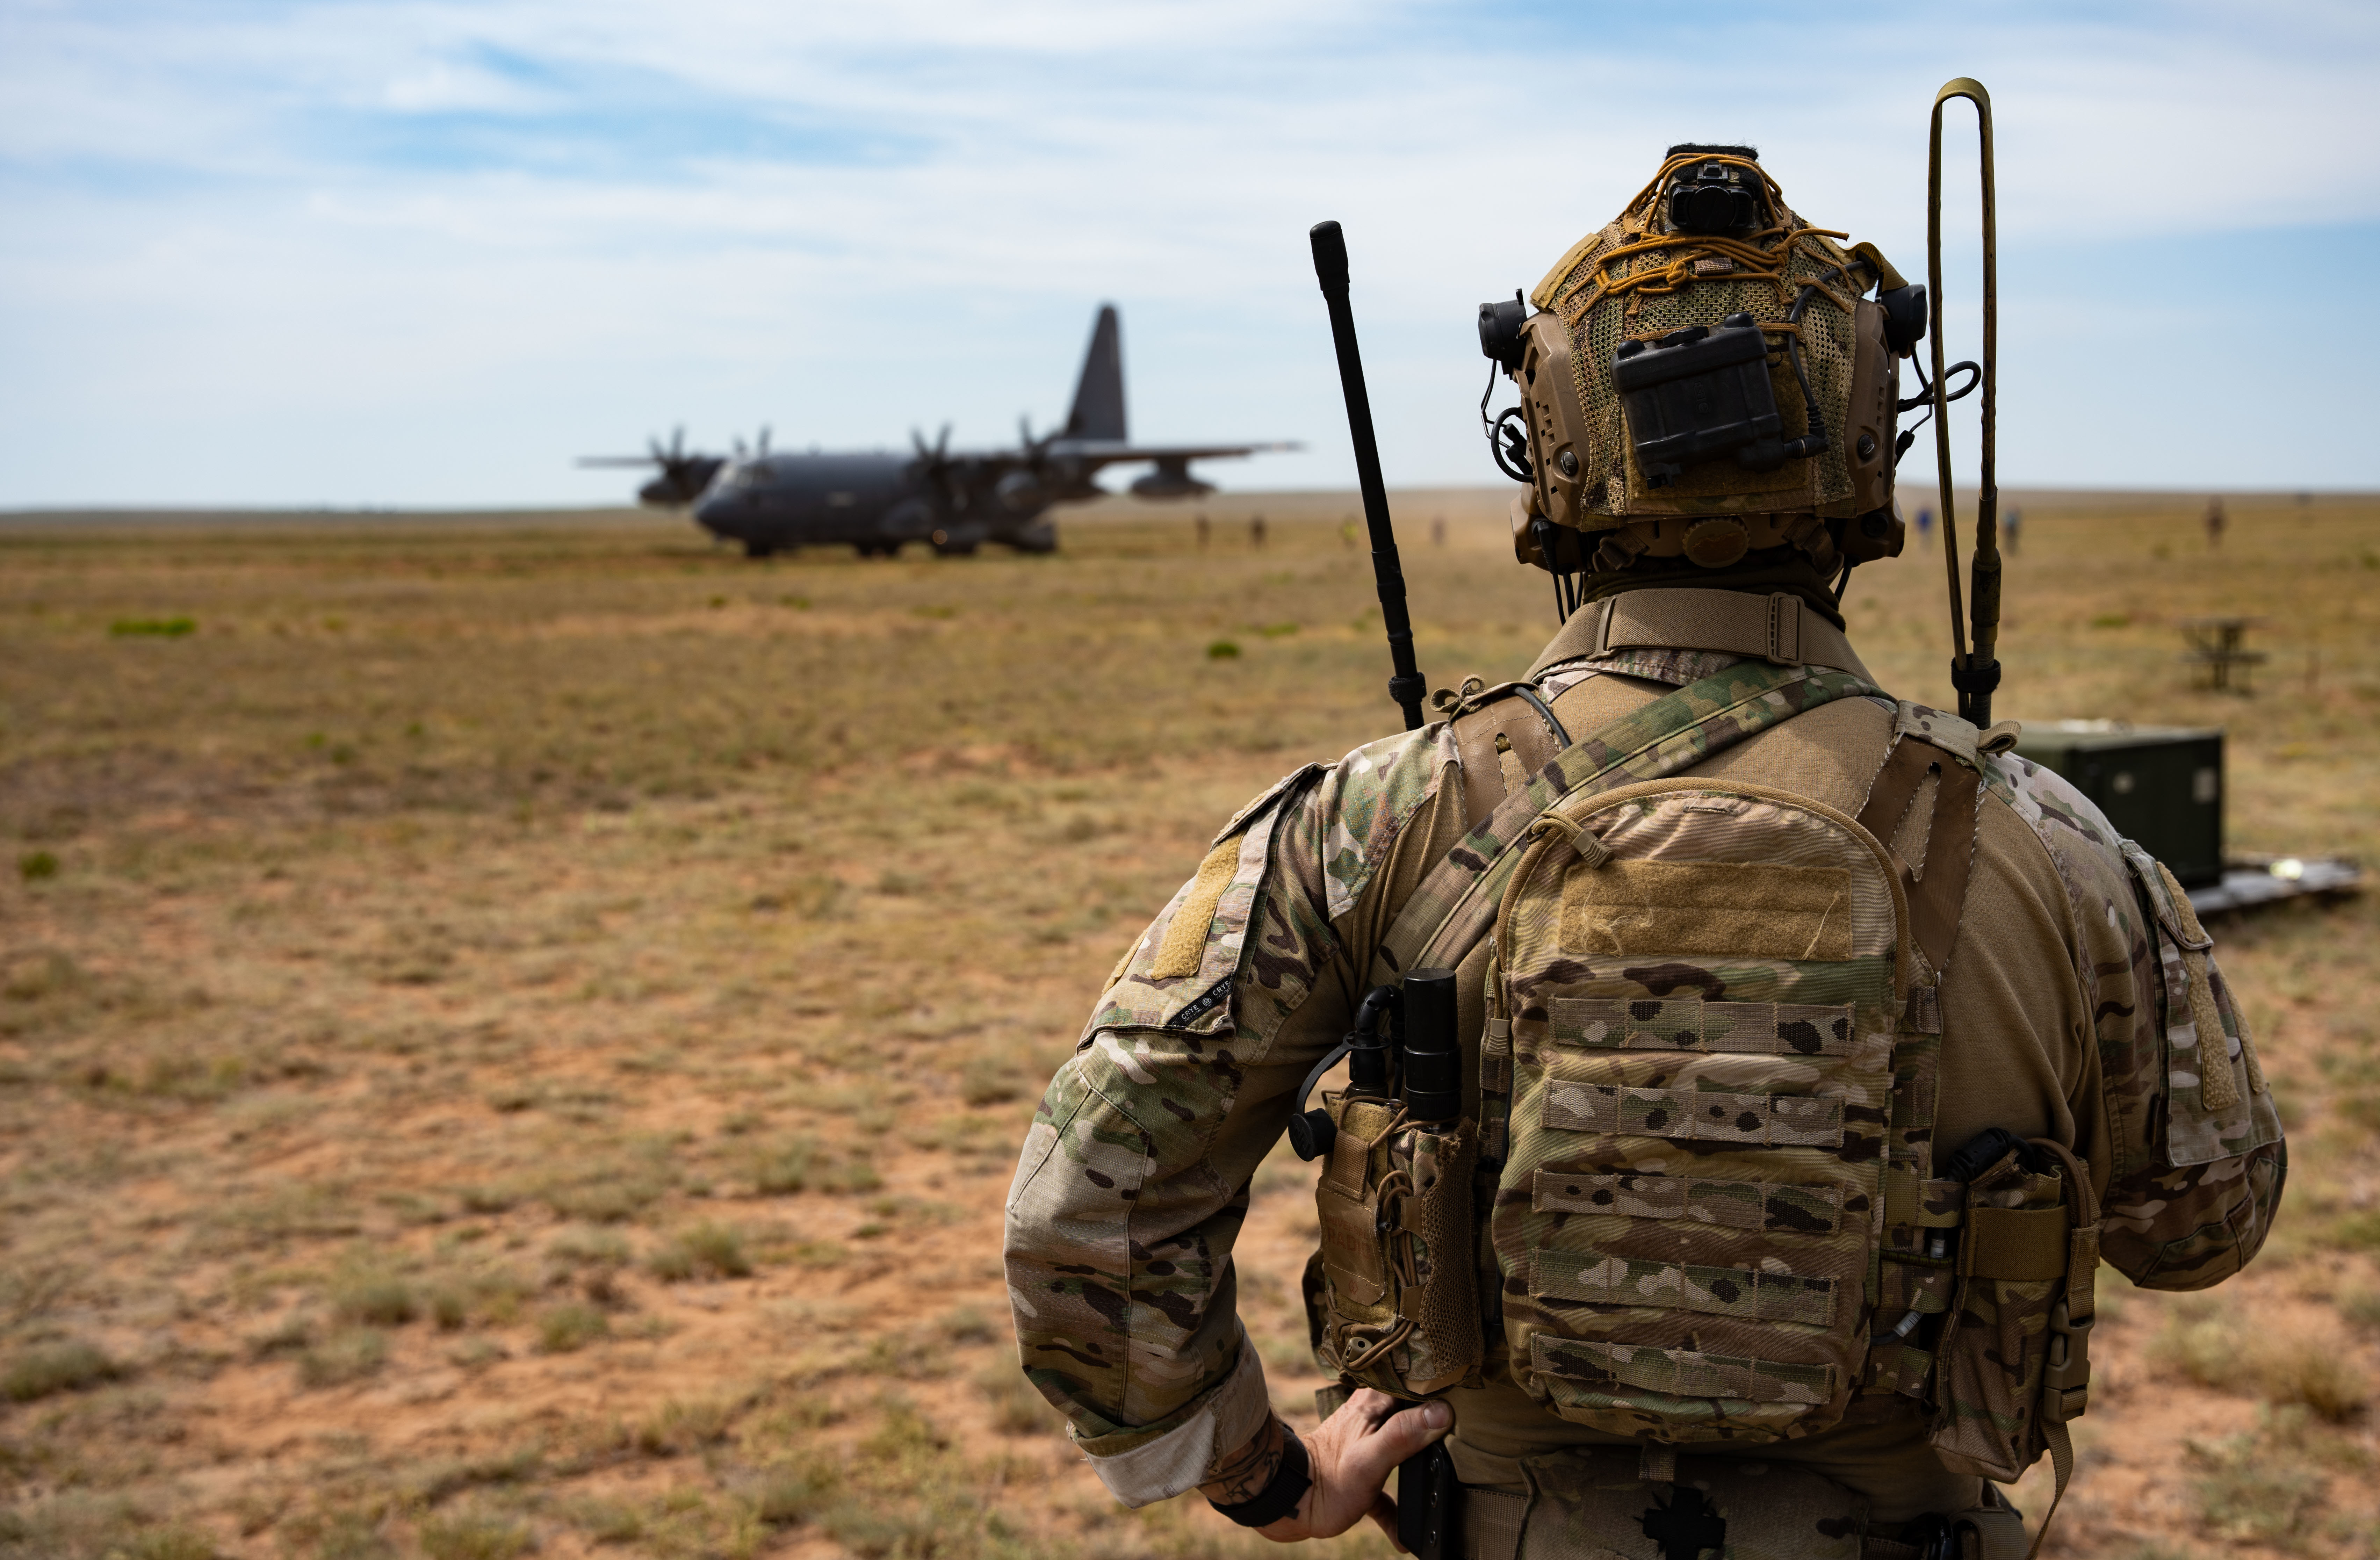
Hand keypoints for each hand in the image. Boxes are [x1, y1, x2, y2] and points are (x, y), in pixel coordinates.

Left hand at [1260, 1390, 1452, 1548]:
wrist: (1288, 1503)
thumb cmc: (1326, 1479)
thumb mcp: (1370, 1458)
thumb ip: (1404, 1434)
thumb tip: (1442, 1413)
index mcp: (1374, 1403)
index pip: (1415, 1383)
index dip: (1443, 1386)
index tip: (1470, 1396)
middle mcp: (1371, 1416)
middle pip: (1415, 1412)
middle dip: (1439, 1424)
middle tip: (1468, 1435)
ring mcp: (1366, 1443)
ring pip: (1405, 1448)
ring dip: (1421, 1466)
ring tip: (1446, 1478)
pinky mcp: (1361, 1473)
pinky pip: (1387, 1490)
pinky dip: (1396, 1510)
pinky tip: (1404, 1537)